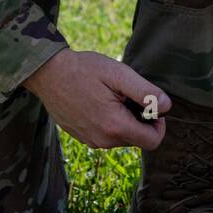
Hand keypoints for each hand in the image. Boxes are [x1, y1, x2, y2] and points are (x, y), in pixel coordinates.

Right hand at [23, 48, 170, 150]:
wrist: (47, 73)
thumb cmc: (84, 69)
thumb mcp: (119, 74)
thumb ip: (145, 92)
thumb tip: (166, 107)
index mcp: (115, 126)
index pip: (153, 142)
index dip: (159, 125)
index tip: (151, 106)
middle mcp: (103, 140)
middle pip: (137, 140)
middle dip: (140, 121)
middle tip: (128, 96)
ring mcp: (90, 140)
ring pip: (121, 139)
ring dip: (124, 121)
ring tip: (112, 97)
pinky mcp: (81, 137)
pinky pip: (105, 136)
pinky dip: (109, 123)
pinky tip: (99, 102)